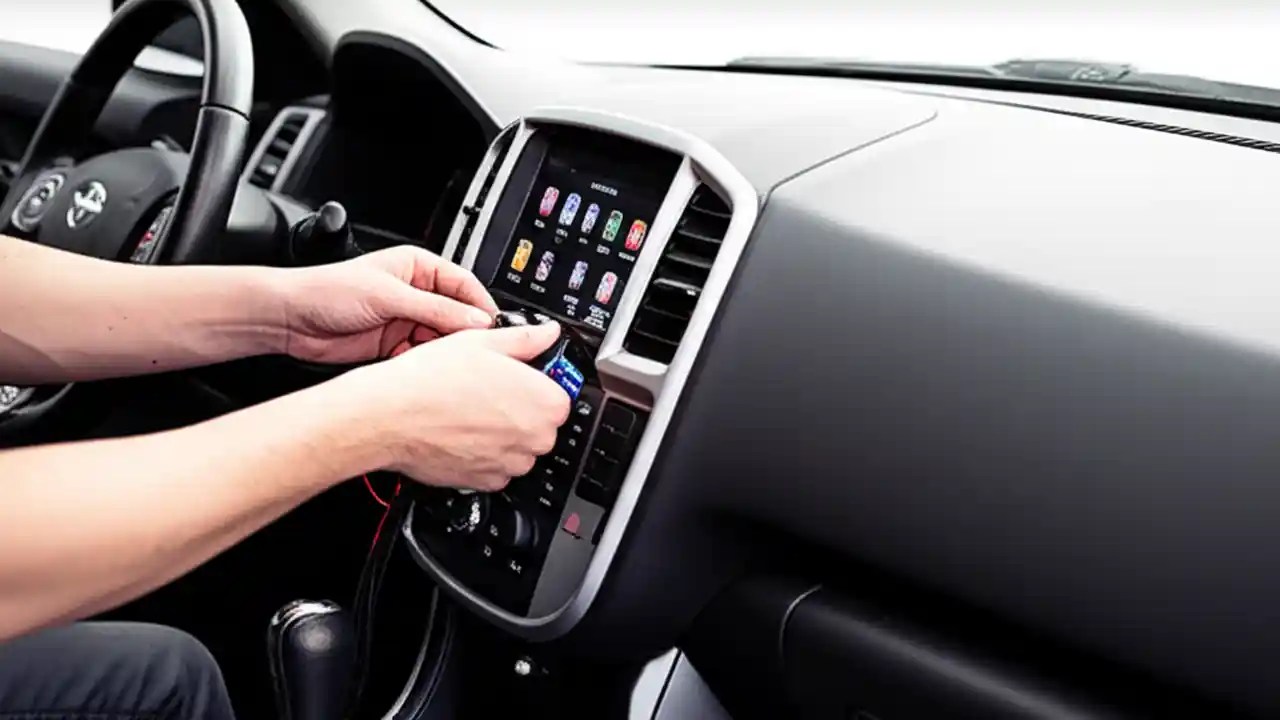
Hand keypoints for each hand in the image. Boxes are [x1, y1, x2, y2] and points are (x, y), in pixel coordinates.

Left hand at [280, 246, 498, 363]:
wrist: (290, 320)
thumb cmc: (327, 291)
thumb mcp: (389, 295)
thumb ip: (435, 309)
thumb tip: (475, 319)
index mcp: (418, 268)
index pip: (465, 285)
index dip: (482, 306)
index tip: (495, 328)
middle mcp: (416, 294)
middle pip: (458, 315)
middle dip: (466, 333)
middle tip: (479, 351)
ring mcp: (406, 320)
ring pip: (443, 339)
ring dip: (447, 352)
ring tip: (453, 363)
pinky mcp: (395, 345)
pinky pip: (424, 356)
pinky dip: (428, 365)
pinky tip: (429, 370)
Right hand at [334, 321, 570, 490]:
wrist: (388, 417)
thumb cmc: (430, 380)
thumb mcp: (483, 341)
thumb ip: (526, 338)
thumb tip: (548, 334)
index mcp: (546, 402)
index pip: (558, 394)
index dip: (534, 383)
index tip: (515, 377)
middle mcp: (535, 438)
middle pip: (540, 423)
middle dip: (519, 409)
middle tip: (485, 391)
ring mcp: (511, 464)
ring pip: (518, 446)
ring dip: (501, 432)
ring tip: (467, 410)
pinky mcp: (486, 482)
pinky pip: (496, 467)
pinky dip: (483, 453)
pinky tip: (460, 431)